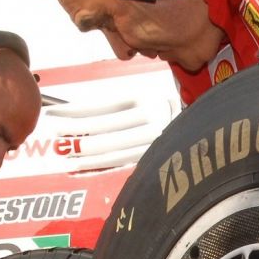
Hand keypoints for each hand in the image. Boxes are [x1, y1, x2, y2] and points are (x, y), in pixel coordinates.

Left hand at [40, 96, 181, 172]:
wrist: (204, 128)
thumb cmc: (168, 109)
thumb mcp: (147, 94)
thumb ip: (120, 103)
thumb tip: (81, 112)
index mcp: (148, 98)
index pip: (103, 107)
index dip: (77, 111)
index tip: (56, 113)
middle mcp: (153, 119)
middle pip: (105, 128)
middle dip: (76, 131)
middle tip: (54, 134)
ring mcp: (155, 141)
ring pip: (111, 147)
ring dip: (84, 150)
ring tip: (64, 151)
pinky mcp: (155, 157)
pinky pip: (122, 161)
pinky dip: (99, 163)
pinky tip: (82, 164)